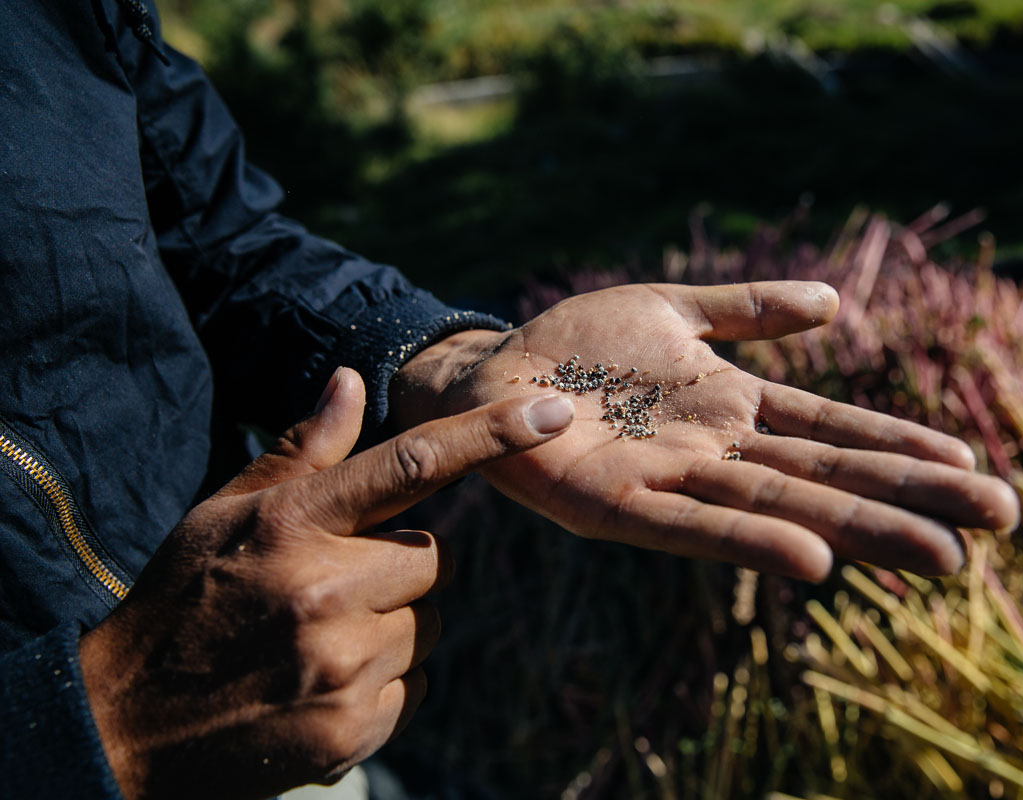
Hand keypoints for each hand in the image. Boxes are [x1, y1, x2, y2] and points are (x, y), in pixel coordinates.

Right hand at [79, 368, 573, 799]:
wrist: (125, 723)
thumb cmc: (183, 600)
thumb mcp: (223, 512)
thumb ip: (302, 451)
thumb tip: (351, 380)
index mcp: (293, 523)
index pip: (412, 464)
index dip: (491, 435)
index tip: (554, 412)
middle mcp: (323, 591)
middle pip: (433, 557)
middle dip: (399, 564)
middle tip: (336, 583)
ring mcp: (339, 666)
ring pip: (427, 623)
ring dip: (391, 625)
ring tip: (318, 638)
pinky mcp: (350, 729)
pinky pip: (414, 685)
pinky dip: (382, 682)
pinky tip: (322, 682)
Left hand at [391, 282, 1018, 580]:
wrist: (489, 371)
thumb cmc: (576, 343)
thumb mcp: (671, 308)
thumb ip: (747, 309)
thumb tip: (836, 305)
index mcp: (733, 404)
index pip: (832, 428)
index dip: (900, 445)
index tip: (973, 464)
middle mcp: (715, 450)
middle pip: (826, 474)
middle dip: (910, 497)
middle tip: (1001, 521)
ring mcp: (671, 479)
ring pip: (779, 508)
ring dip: (857, 530)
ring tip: (937, 554)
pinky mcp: (615, 503)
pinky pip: (692, 527)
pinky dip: (752, 545)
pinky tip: (813, 565)